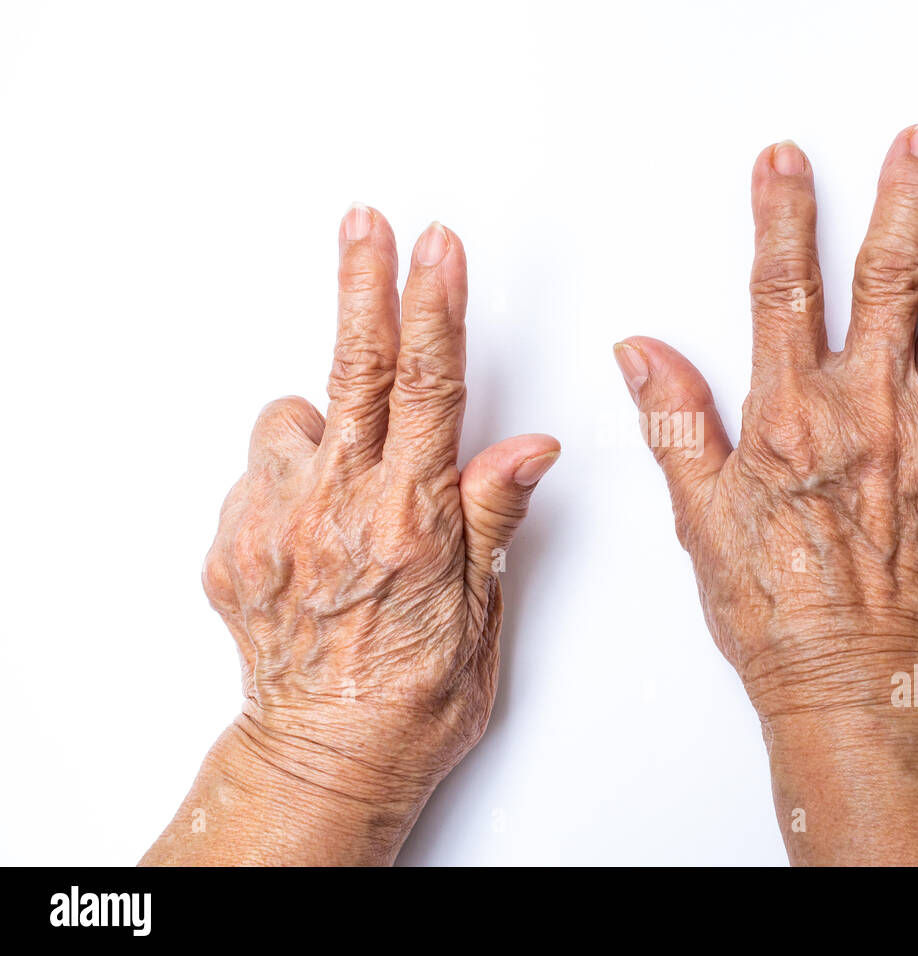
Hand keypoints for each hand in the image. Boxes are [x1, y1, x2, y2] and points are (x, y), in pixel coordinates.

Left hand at [144, 206, 558, 864]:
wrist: (327, 759)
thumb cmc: (418, 696)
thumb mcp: (484, 612)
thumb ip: (493, 514)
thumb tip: (528, 445)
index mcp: (411, 522)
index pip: (429, 389)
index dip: (435, 307)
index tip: (438, 247)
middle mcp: (336, 513)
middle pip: (354, 369)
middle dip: (363, 285)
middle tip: (365, 224)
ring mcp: (274, 528)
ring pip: (293, 420)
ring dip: (323, 419)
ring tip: (350, 471)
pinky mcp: (230, 548)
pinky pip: (257, 475)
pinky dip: (287, 477)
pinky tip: (313, 524)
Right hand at [614, 125, 917, 863]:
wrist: (858, 688)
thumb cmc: (780, 615)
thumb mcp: (701, 520)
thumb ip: (677, 425)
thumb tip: (642, 353)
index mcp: (794, 417)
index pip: (781, 291)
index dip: (781, 218)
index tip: (784, 163)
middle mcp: (870, 413)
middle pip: (889, 280)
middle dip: (905, 200)